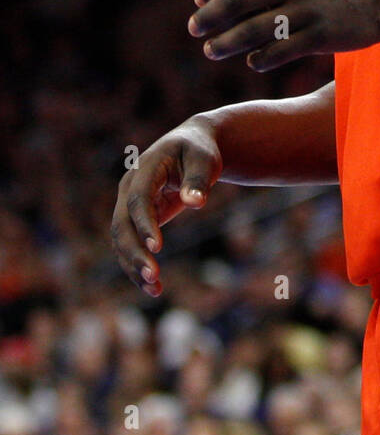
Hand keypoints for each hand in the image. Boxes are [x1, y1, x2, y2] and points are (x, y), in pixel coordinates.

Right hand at [111, 118, 221, 296]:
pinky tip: (154, 287)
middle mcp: (129, 186)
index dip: (145, 223)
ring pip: (121, 239)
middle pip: (122, 223)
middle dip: (134, 252)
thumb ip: (198, 180)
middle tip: (154, 276)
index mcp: (145, 168)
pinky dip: (137, 265)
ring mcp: (128, 203)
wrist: (191, 145)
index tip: (158, 248)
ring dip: (133, 265)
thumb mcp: (204, 160)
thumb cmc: (200, 151)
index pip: (139, 199)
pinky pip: (130, 244)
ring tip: (155, 289)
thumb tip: (195, 202)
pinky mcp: (135, 218)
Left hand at [187, 0, 379, 71]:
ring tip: (212, 51)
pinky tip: (253, 62)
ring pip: (252, 31)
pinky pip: (279, 52)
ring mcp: (309, 8)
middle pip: (236, 0)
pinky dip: (259, 59)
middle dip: (208, 17)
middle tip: (194, 29)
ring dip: (225, 44)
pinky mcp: (322, 36)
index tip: (199, 1)